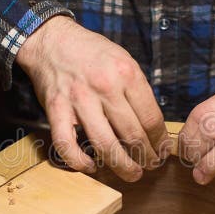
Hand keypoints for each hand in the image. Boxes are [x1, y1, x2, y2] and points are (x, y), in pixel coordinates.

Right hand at [16, 16, 169, 180]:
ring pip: (105, 144)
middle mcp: (105, 87)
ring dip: (122, 166)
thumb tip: (153, 124)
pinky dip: (79, 161)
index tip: (163, 150)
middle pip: (132, 134)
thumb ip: (137, 89)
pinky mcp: (56, 109)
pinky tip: (90, 167)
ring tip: (132, 174)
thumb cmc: (91, 52)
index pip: (151, 117)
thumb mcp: (123, 60)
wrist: (52, 39)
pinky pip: (66, 144)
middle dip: (146, 156)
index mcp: (126, 73)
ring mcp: (79, 99)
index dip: (160, 140)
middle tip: (151, 165)